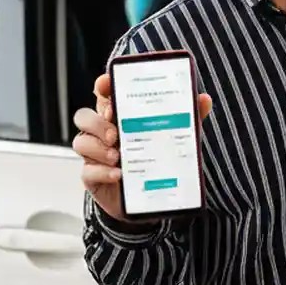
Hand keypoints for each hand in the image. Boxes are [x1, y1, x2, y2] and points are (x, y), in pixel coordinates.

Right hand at [73, 73, 212, 224]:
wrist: (148, 201)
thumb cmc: (156, 162)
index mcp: (118, 118)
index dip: (102, 86)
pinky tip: (118, 174)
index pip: (103, 95)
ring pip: (81, 142)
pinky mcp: (93, 177)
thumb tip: (204, 99)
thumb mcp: (173, 139)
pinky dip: (102, 172)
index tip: (107, 83)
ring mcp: (94, 155)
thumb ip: (187, 119)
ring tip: (117, 156)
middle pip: (85, 116)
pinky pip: (88, 171)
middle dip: (98, 122)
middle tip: (115, 132)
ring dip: (98, 147)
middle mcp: (102, 133)